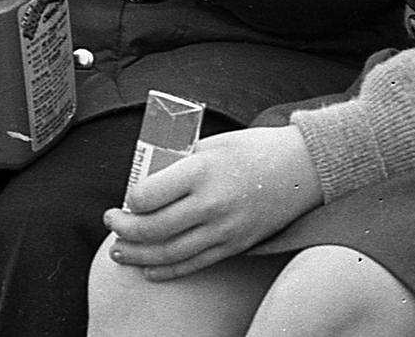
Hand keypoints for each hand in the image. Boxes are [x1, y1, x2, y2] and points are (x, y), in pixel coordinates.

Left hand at [101, 126, 323, 280]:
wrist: (303, 167)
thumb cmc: (255, 148)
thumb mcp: (211, 143)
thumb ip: (180, 162)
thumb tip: (148, 179)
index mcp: (201, 171)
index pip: (148, 195)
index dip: (130, 200)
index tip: (125, 197)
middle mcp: (211, 204)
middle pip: (154, 228)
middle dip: (124, 230)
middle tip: (111, 222)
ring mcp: (225, 229)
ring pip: (170, 253)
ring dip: (138, 256)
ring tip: (119, 251)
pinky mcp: (235, 246)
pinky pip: (194, 264)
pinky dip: (167, 270)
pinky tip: (149, 269)